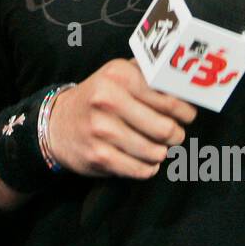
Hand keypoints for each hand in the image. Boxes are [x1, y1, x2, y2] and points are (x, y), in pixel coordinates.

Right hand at [46, 59, 195, 178]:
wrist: (57, 123)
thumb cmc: (98, 98)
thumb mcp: (118, 75)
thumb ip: (149, 76)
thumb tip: (187, 88)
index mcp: (118, 76)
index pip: (169, 99)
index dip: (185, 111)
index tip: (186, 116)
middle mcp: (108, 100)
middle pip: (166, 129)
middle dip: (176, 134)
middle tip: (173, 134)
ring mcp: (102, 130)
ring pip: (156, 152)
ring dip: (161, 152)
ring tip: (156, 146)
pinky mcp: (99, 156)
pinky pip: (142, 170)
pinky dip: (148, 168)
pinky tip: (142, 160)